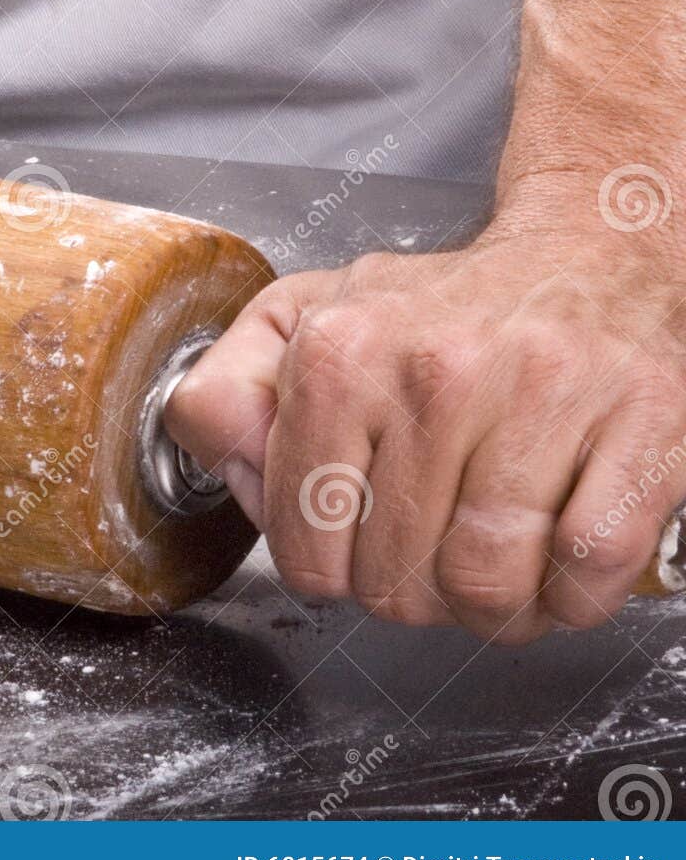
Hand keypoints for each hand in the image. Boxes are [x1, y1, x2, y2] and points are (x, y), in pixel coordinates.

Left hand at [166, 0, 685, 643]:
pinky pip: (587, 567)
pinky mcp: (644, 420)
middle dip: (409, 593)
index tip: (353, 544)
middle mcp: (437, 368)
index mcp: (340, 351)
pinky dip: (572, 592)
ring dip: (491, 609)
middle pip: (393, 580)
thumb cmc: (441, 310)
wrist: (593, 250)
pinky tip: (558, 558)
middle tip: (429, 556)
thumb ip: (229, 389)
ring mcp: (546, 393)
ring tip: (495, 567)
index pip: (304, 545)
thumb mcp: (303, 322)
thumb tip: (217, 449)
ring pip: (485, 586)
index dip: (328, 569)